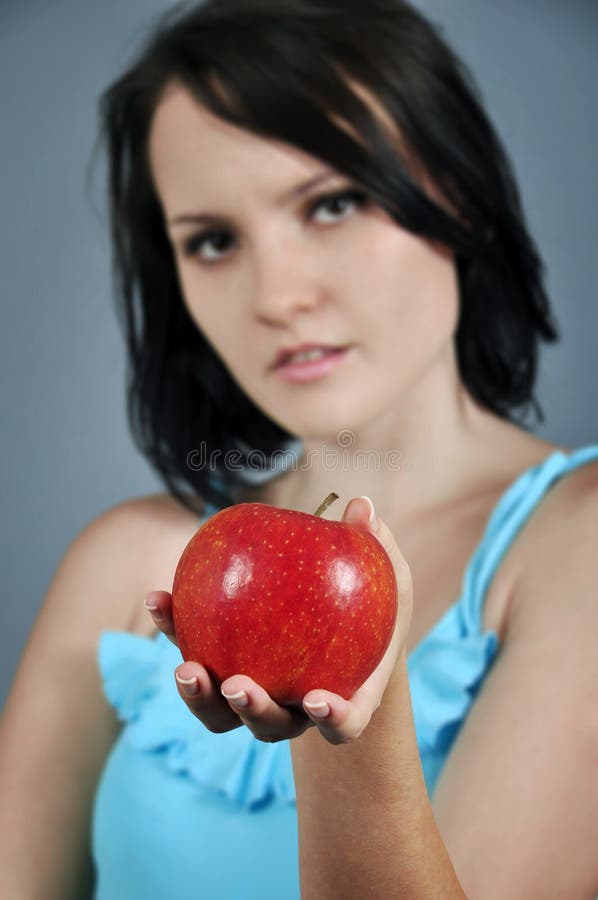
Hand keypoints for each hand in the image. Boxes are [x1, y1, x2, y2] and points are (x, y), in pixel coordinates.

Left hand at [146, 496, 412, 744]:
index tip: (317, 700)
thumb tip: (362, 505)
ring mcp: (255, 692)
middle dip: (251, 712)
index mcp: (345, 695)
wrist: (339, 617)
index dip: (334, 720)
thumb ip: (375, 543)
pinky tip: (159, 598)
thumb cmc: (371, 598)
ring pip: (223, 714)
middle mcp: (294, 707)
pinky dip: (174, 629)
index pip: (345, 721)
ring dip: (201, 698)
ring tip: (186, 669)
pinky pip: (195, 650)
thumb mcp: (382, 571)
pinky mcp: (219, 662)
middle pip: (271, 725)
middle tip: (237, 687)